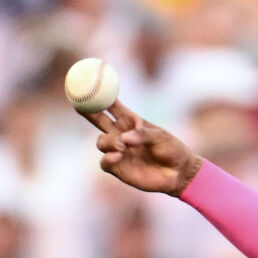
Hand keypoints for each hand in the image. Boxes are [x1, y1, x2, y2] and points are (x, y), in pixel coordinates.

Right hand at [82, 103, 202, 196]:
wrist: (178, 173)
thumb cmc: (171, 149)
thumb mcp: (160, 136)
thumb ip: (142, 134)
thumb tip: (124, 139)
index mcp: (130, 121)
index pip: (110, 105)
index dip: (98, 94)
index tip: (88, 84)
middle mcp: (121, 134)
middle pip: (97, 119)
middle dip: (87, 111)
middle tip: (78, 104)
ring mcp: (119, 151)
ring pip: (101, 142)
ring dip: (107, 142)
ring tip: (122, 146)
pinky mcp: (120, 169)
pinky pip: (104, 162)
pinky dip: (108, 158)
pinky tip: (118, 156)